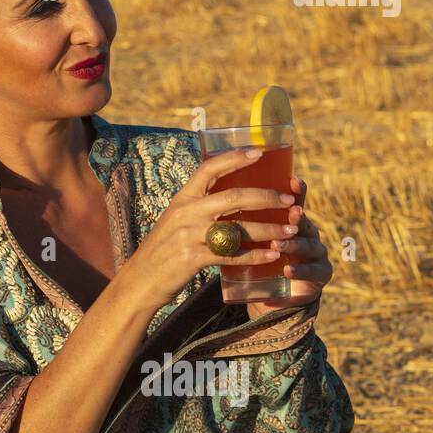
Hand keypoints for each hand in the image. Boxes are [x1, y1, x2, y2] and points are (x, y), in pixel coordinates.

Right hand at [119, 146, 297, 314]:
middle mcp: (186, 212)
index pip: (209, 168)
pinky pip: (233, 255)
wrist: (140, 280)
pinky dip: (256, 256)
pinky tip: (273, 256)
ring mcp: (189, 235)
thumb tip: (230, 196)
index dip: (235, 157)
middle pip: (234, 196)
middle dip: (267, 197)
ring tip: (291, 230)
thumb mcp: (175, 220)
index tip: (259, 152)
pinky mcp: (194, 259)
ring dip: (270, 229)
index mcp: (182, 199)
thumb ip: (198, 208)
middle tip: (289, 201)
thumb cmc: (163, 249)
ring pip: (239, 227)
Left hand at [246, 175, 331, 318]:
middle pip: (303, 221)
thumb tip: (210, 192)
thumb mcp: (248, 236)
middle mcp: (307, 232)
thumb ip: (238, 218)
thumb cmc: (257, 258)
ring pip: (308, 245)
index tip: (293, 180)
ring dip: (293, 245)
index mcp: (291, 219)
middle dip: (295, 217)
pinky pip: (312, 271)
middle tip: (290, 212)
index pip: (295, 201)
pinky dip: (299, 271)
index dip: (296, 191)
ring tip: (278, 245)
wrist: (272, 293)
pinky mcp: (321, 274)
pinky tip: (287, 271)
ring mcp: (316, 252)